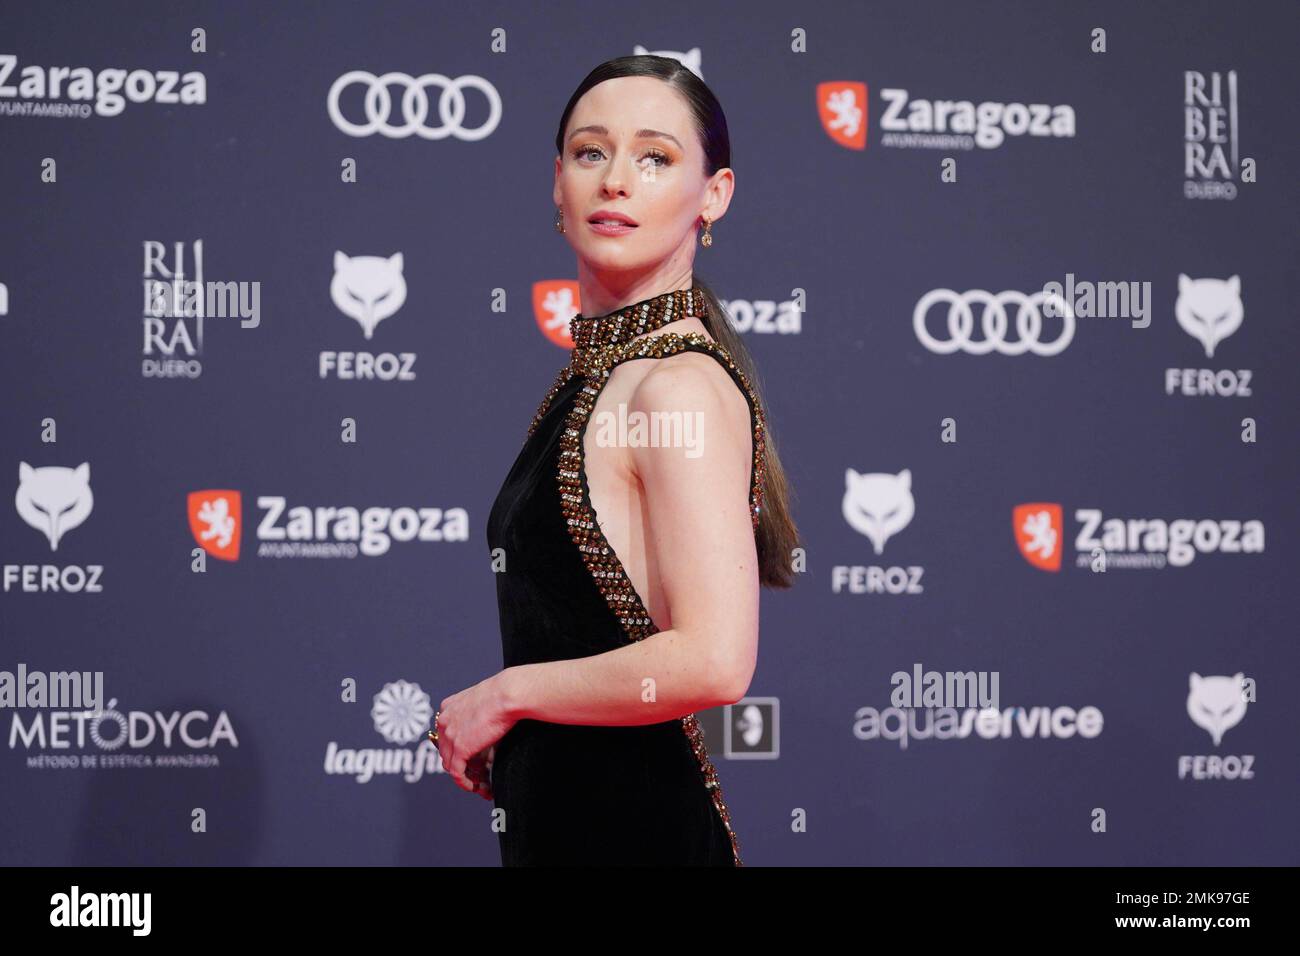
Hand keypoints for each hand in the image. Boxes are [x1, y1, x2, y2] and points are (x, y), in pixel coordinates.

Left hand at [435, 671, 514, 797]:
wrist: (508, 694)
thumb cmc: (504, 693)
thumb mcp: (483, 701)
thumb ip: (478, 713)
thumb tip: (488, 725)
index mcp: (449, 707)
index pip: (445, 734)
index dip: (455, 747)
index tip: (468, 756)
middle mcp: (444, 720)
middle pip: (445, 750)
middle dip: (459, 763)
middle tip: (474, 772)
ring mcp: (450, 735)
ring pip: (449, 763)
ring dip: (462, 775)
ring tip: (477, 781)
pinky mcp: (460, 748)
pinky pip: (456, 772)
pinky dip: (464, 782)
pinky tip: (475, 786)